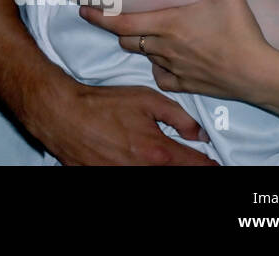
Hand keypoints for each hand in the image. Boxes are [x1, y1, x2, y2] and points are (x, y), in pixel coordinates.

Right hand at [34, 79, 216, 164]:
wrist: (63, 114)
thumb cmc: (102, 104)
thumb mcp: (146, 99)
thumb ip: (180, 117)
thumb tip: (199, 134)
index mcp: (159, 152)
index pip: (197, 166)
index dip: (210, 165)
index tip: (214, 164)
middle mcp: (143, 171)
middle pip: (176, 175)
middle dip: (184, 167)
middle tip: (185, 159)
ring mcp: (123, 178)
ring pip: (153, 179)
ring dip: (159, 168)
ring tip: (155, 157)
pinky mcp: (104, 178)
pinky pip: (127, 177)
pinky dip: (133, 169)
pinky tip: (129, 159)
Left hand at [80, 0, 269, 99]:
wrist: (256, 73)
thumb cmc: (240, 32)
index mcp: (167, 23)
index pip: (122, 21)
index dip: (100, 16)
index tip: (83, 10)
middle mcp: (164, 46)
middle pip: (127, 40)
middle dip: (119, 31)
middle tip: (115, 21)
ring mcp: (173, 67)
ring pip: (145, 57)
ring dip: (142, 47)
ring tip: (147, 37)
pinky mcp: (186, 84)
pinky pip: (162, 78)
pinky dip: (161, 71)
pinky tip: (167, 64)